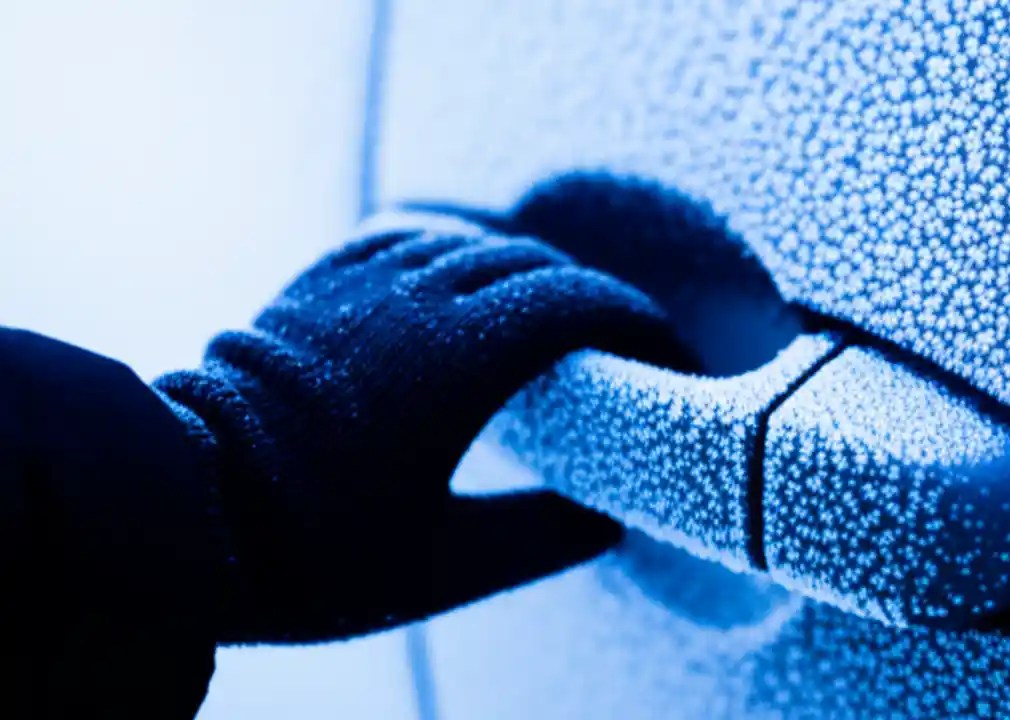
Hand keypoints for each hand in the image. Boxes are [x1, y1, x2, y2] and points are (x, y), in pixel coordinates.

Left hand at [155, 211, 685, 641]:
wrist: (178, 519)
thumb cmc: (313, 551)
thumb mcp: (444, 566)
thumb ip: (541, 539)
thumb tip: (609, 524)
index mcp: (461, 360)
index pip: (579, 306)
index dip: (638, 321)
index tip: (669, 351)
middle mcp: (416, 301)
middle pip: (534, 265)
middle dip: (594, 297)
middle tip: (624, 342)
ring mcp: (358, 287)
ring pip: (469, 244)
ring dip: (527, 269)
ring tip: (551, 311)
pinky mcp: (313, 289)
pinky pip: (400, 237)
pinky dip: (450, 248)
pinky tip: (455, 272)